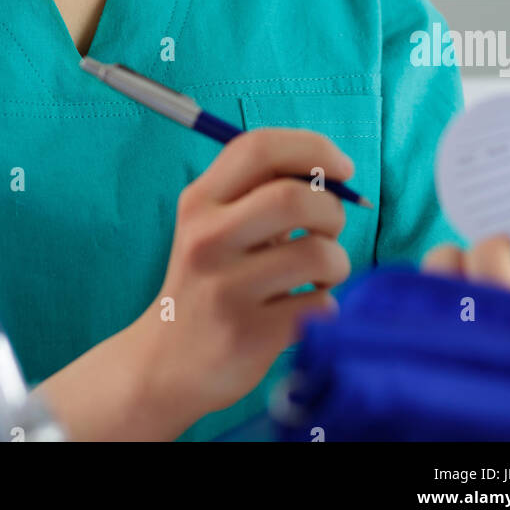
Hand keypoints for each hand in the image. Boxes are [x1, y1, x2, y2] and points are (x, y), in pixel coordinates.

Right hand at [126, 127, 352, 436]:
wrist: (167, 362)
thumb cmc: (211, 279)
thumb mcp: (216, 225)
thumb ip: (262, 191)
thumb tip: (335, 173)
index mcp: (199, 200)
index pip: (259, 147)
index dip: (313, 148)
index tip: (342, 168)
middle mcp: (207, 239)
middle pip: (293, 197)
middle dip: (332, 209)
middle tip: (329, 228)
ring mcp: (226, 289)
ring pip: (318, 254)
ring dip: (336, 263)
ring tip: (318, 275)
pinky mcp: (249, 334)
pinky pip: (321, 305)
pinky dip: (326, 304)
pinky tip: (302, 308)